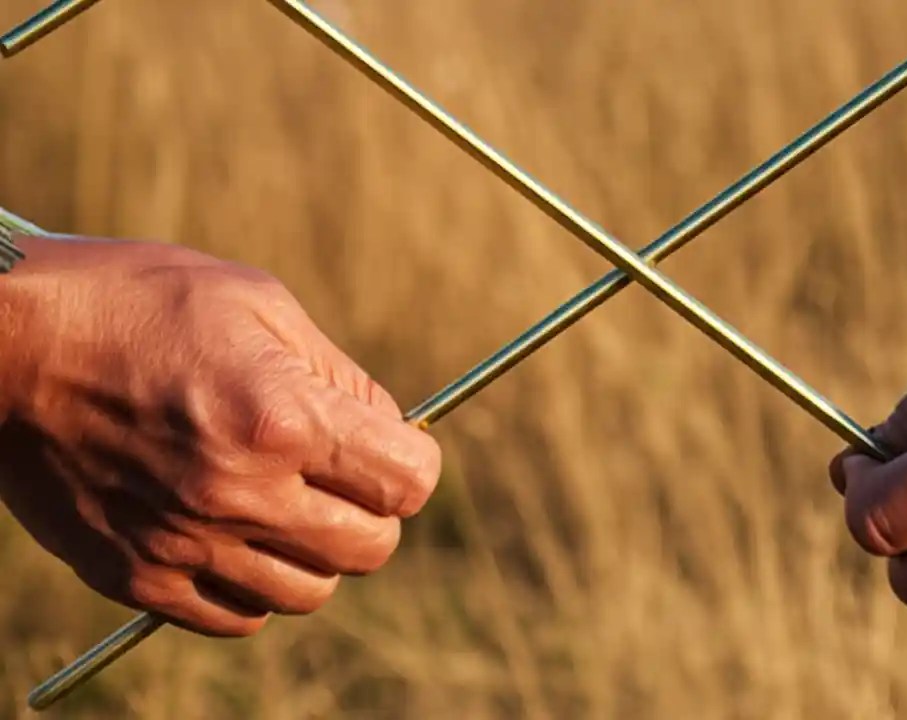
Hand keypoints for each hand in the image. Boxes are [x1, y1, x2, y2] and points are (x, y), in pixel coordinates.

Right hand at [0, 236, 440, 636]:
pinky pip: (236, 618)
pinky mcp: (138, 578)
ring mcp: (187, 545)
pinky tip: (235, 536)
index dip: (413, 464)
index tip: (394, 450)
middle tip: (343, 477)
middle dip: (374, 512)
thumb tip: (390, 428)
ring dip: (315, 552)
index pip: (407, 483)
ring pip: (308, 593)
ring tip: (284, 504)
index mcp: (282, 419)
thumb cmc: (133, 303)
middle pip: (370, 548)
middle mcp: (241, 494)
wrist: (1, 346)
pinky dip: (253, 586)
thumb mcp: (256, 303)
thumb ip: (338, 374)